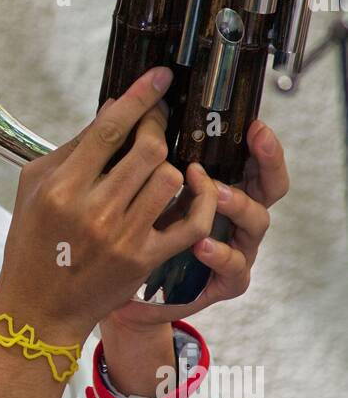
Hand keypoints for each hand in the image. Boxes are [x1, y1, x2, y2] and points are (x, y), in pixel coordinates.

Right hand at [0, 67, 217, 343]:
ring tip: (160, 164)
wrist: (37, 307)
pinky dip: (200, 200)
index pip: (108, 129)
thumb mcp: (34, 187)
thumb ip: (72, 147)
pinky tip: (194, 187)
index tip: (162, 76)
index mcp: (61, 187)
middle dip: (158, 128)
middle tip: (157, 122)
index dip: (140, 97)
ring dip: (171, 165)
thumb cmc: (31, 241)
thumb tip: (114, 107)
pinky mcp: (144, 261)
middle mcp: (92, 211)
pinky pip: (190, 222)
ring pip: (171, 180)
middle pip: (148, 150)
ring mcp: (122, 238)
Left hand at [102, 117, 288, 328]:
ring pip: (257, 222)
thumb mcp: (147, 189)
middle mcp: (237, 216)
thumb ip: (154, 158)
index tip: (253, 123)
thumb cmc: (141, 231)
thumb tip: (142, 109)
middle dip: (268, 161)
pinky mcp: (226, 281)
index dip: (259, 143)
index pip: (250, 159)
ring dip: (239, 203)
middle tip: (255, 141)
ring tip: (215, 191)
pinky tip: (202, 244)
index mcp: (223, 186)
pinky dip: (222, 254)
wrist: (128, 288)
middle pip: (270, 186)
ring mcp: (237, 248)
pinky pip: (235, 268)